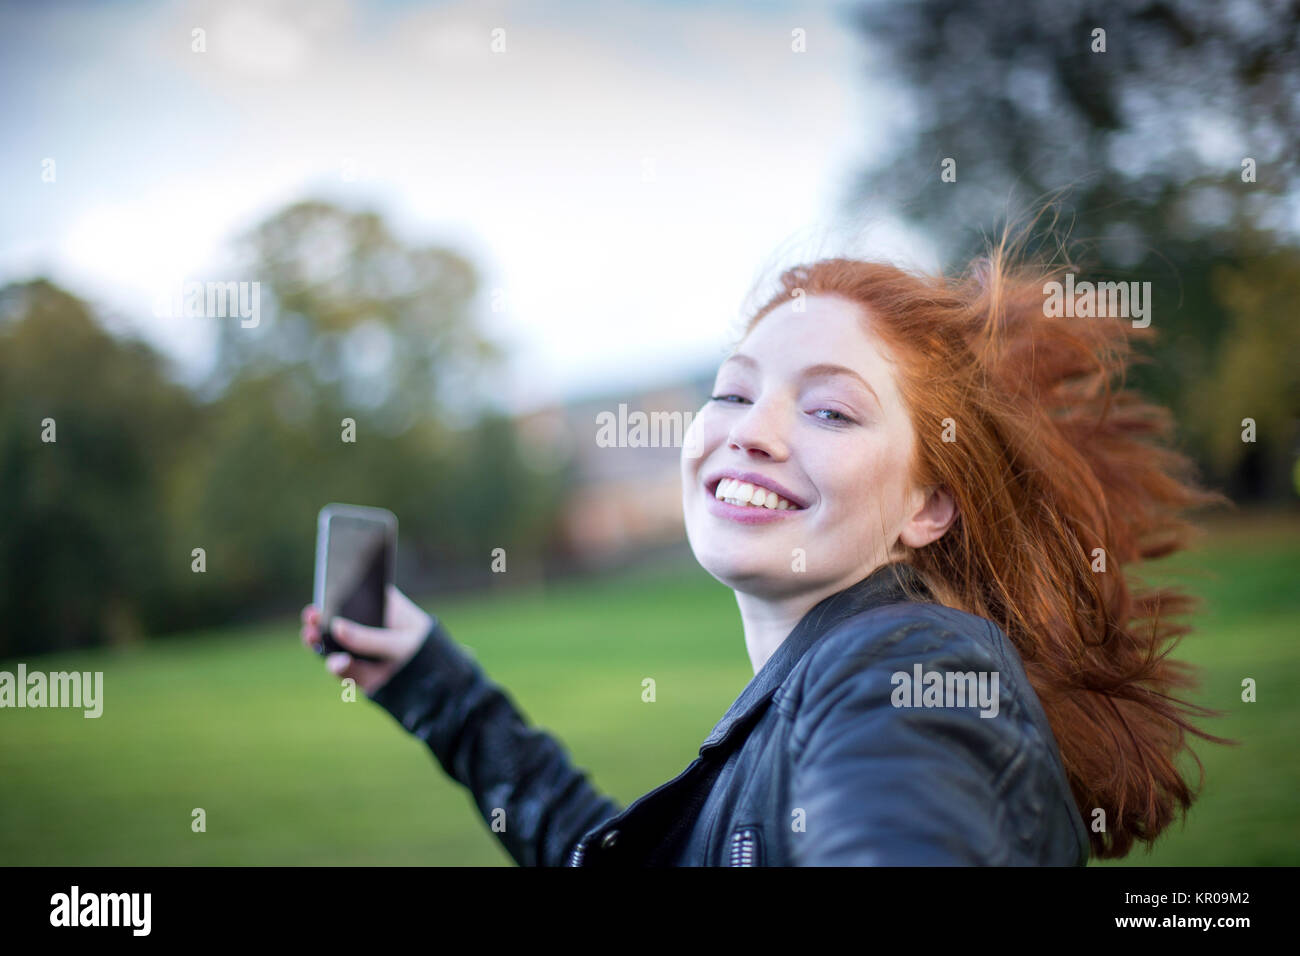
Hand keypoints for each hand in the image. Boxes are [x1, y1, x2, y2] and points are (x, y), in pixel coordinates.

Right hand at [301, 585, 431, 696]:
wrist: (441, 688)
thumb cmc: (427, 652)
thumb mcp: (404, 643)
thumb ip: (370, 638)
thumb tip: (336, 627)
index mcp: (384, 608)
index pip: (359, 593)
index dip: (340, 589)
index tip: (326, 585)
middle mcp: (368, 627)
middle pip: (338, 619)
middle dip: (320, 617)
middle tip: (310, 614)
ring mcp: (361, 650)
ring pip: (333, 644)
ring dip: (318, 640)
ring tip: (311, 636)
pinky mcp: (359, 672)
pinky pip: (342, 668)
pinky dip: (337, 665)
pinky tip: (339, 661)